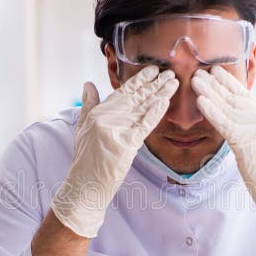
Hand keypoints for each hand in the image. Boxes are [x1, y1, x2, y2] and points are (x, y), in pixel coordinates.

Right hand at [51, 65, 178, 236]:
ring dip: (160, 94)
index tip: (153, 70)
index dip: (139, 80)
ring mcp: (117, 130)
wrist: (85, 185)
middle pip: (135, 97)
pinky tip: (165, 102)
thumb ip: (89, 105)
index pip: (122, 92)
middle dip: (154, 84)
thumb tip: (89, 84)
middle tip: (170, 73)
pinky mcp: (127, 144)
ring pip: (142, 108)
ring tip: (173, 83)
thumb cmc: (85, 160)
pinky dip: (155, 113)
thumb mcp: (82, 128)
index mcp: (98, 113)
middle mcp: (106, 118)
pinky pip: (144, 125)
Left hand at [192, 66, 255, 240]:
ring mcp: (253, 128)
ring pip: (226, 106)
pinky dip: (211, 110)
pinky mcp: (243, 141)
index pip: (244, 93)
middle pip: (232, 96)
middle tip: (199, 70)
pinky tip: (200, 100)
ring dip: (208, 92)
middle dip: (214, 83)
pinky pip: (223, 123)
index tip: (215, 70)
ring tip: (195, 80)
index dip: (229, 81)